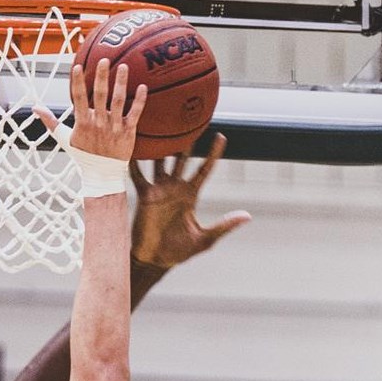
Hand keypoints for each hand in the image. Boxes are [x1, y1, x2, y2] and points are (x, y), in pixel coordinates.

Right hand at [35, 59, 146, 160]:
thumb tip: (34, 108)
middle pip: (99, 95)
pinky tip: (143, 87)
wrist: (102, 174)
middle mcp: (98, 123)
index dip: (77, 82)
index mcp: (82, 122)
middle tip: (104, 59)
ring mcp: (114, 127)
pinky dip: (139, 101)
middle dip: (101, 76)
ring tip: (124, 66)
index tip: (77, 66)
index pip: (78, 98)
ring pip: (118, 101)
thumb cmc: (82, 155)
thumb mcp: (64, 138)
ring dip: (121, 83)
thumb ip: (50, 121)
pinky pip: (134, 114)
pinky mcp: (127, 132)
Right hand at [129, 134, 250, 268]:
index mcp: (191, 195)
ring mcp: (159, 190)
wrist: (155, 260)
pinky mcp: (145, 196)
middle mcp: (175, 189)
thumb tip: (247, 216)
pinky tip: (134, 149)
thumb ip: (225, 225)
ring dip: (162, 147)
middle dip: (186, 142)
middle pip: (183, 159)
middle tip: (188, 121)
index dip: (213, 153)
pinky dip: (135, 163)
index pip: (204, 169)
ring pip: (161, 162)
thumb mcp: (206, 238)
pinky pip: (139, 176)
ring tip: (161, 127)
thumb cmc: (180, 251)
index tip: (221, 136)